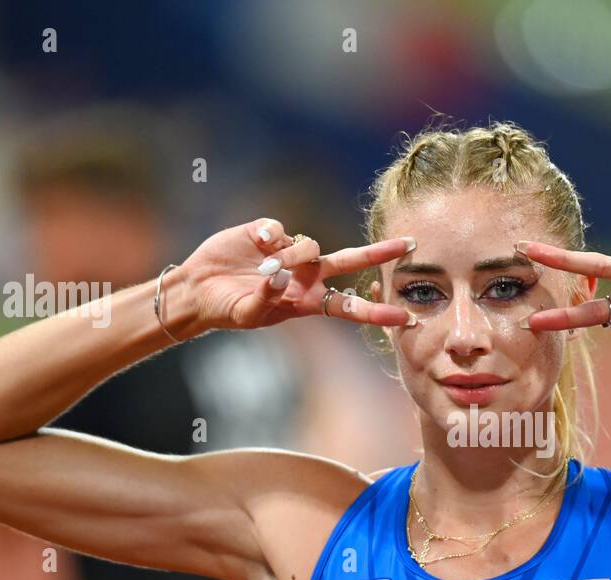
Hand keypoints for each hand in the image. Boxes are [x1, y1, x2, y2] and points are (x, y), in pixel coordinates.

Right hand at [179, 218, 415, 330]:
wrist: (198, 288)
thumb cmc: (226, 309)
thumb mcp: (247, 314)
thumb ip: (266, 299)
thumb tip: (281, 277)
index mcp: (307, 301)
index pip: (350, 307)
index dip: (378, 313)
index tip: (407, 318)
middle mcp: (306, 275)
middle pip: (352, 262)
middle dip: (380, 254)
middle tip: (412, 244)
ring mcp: (290, 252)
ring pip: (310, 245)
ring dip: (292, 256)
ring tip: (264, 268)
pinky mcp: (270, 233)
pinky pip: (281, 229)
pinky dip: (269, 237)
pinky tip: (254, 244)